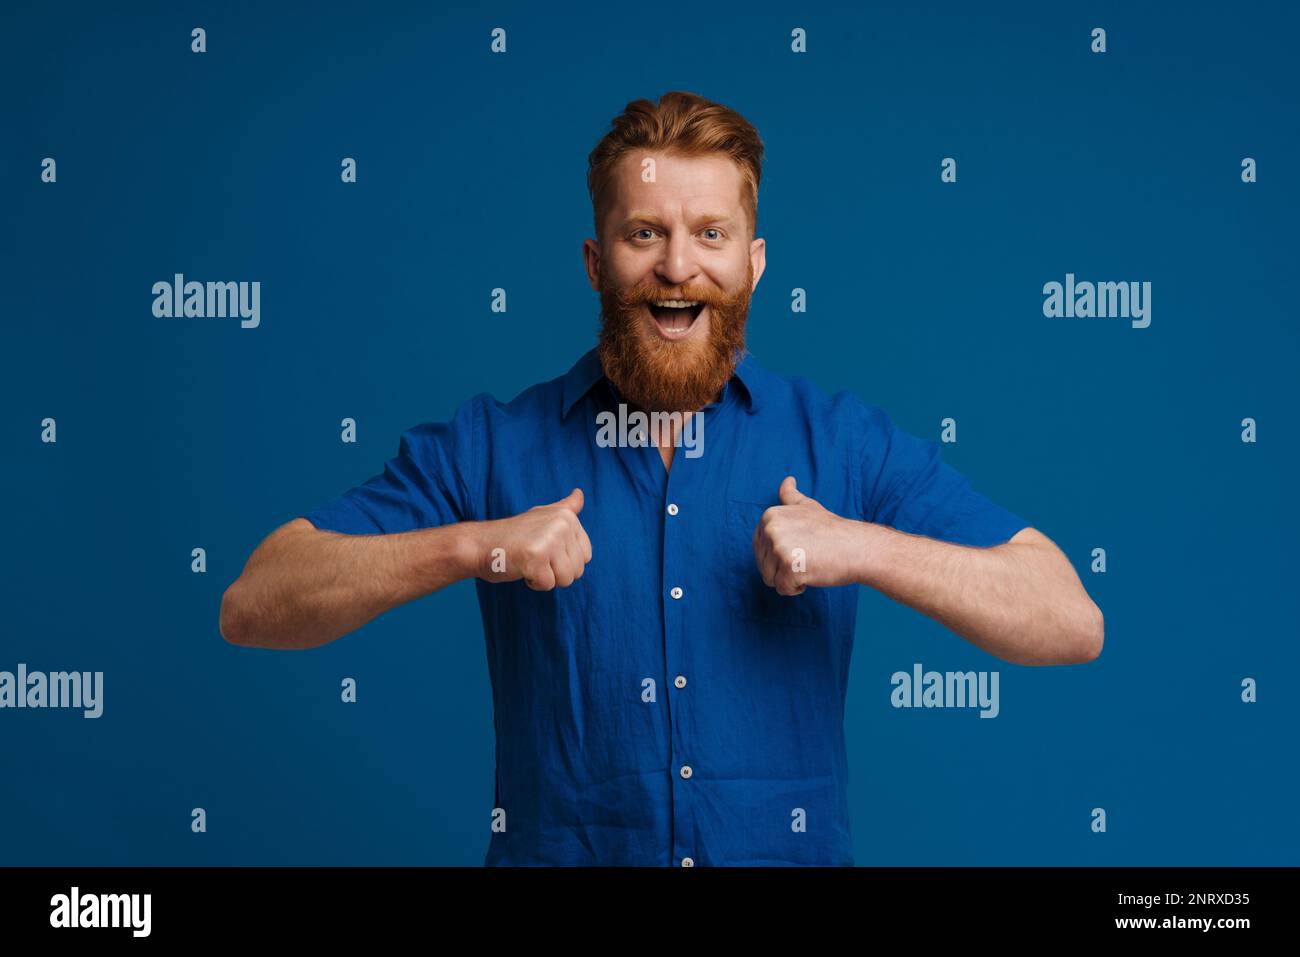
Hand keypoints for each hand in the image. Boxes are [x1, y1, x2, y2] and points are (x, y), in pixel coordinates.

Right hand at [473, 488, 592, 589]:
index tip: (545, 549)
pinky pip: (547, 585)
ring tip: (529, 562)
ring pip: (565, 580)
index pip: (585, 556)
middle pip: (577, 570)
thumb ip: (565, 508)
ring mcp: (549, 540)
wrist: (479, 545)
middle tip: (534, 556)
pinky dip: (533, 583)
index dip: (565, 560)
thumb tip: (580, 492)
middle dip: (555, 572)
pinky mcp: (536, 558)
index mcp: (566, 516)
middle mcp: (561, 525)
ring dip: (545, 578)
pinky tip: (521, 567)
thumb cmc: (512, 536)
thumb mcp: (542, 515)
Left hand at [752, 476, 863, 594]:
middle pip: (764, 565)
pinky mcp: (788, 567)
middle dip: (784, 567)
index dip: (780, 554)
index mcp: (770, 516)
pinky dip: (797, 587)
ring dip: (790, 578)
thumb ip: (791, 496)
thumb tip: (787, 480)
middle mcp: (770, 529)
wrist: (857, 546)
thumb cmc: (833, 530)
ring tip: (810, 563)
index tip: (801, 546)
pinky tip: (813, 573)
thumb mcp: (808, 507)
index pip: (760, 548)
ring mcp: (779, 547)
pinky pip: (783, 589)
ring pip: (771, 579)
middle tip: (808, 556)